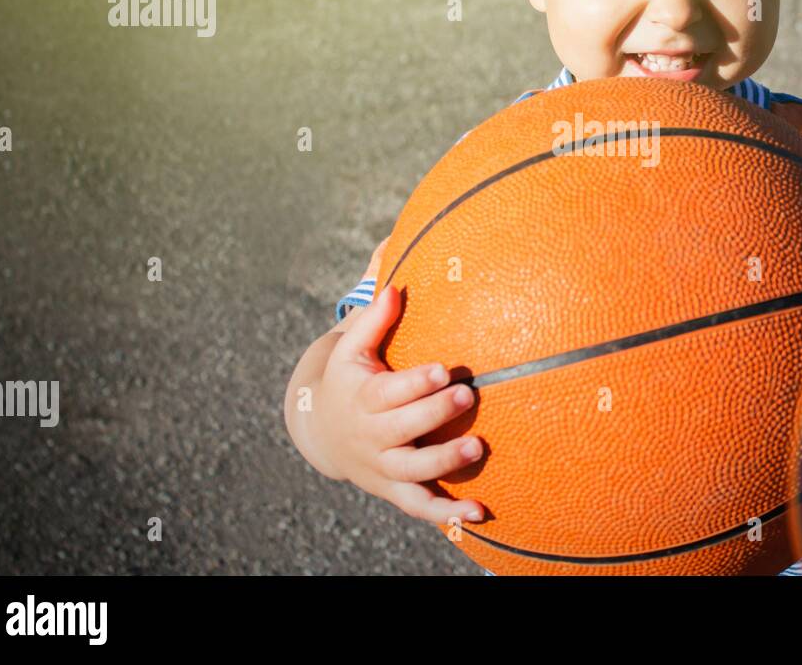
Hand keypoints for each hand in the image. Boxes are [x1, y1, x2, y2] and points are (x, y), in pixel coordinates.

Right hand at [307, 285, 488, 524]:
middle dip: (434, 414)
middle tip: (468, 396)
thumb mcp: (351, 350)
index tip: (443, 369)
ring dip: (443, 462)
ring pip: (411, 471)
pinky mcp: (394, 489)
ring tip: (477, 447)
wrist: (323, 433)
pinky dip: (446, 514)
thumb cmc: (349, 380)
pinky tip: (478, 512)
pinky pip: (419, 506)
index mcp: (363, 398)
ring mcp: (382, 466)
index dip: (416, 382)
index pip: (389, 392)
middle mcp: (371, 435)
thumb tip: (394, 286)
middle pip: (402, 429)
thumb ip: (373, 321)